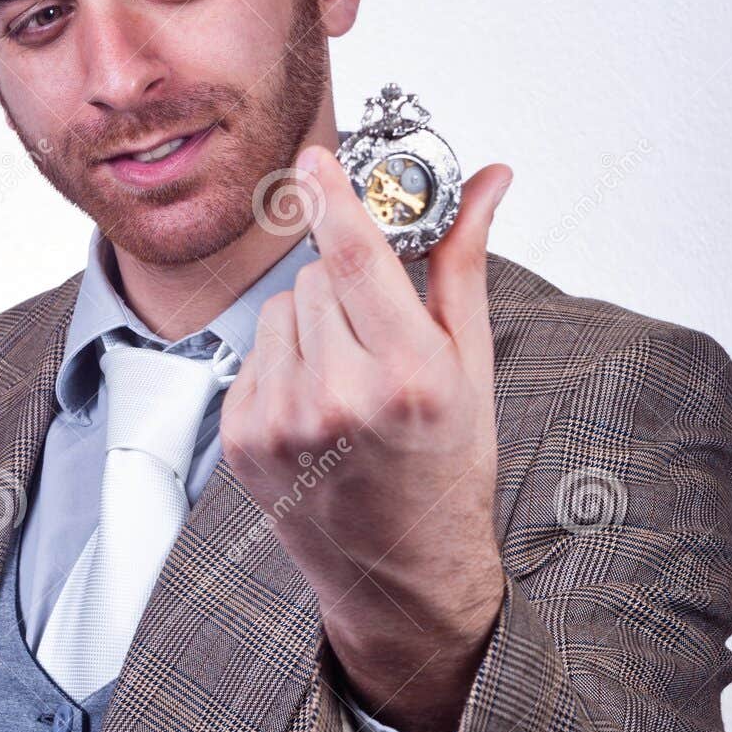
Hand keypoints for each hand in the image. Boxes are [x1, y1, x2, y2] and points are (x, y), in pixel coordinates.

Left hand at [220, 145, 513, 731]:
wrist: (402, 572)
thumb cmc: (445, 468)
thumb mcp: (469, 367)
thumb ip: (462, 265)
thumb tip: (489, 181)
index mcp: (407, 377)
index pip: (353, 258)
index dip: (331, 198)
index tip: (314, 158)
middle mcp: (339, 400)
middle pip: (317, 276)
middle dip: (345, 284)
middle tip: (379, 333)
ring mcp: (282, 424)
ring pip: (280, 310)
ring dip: (311, 324)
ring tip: (349, 379)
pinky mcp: (242, 439)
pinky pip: (254, 354)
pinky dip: (283, 363)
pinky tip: (317, 407)